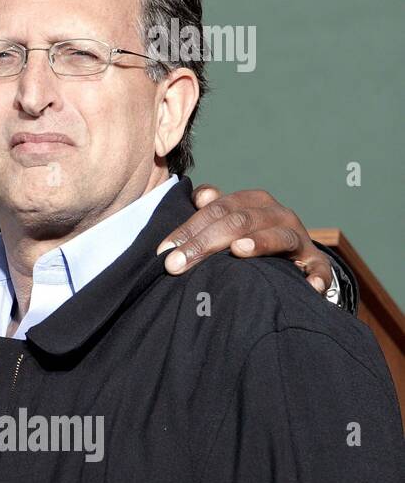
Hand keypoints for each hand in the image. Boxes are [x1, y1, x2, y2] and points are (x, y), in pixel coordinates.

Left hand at [156, 186, 332, 293]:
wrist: (294, 261)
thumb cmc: (251, 238)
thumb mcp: (230, 221)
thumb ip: (211, 209)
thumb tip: (200, 196)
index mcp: (254, 202)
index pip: (217, 208)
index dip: (189, 228)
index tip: (164, 250)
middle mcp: (278, 215)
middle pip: (239, 221)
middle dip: (204, 243)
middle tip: (176, 264)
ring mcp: (300, 239)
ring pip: (278, 236)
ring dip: (259, 243)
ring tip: (237, 250)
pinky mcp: (317, 265)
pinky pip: (318, 269)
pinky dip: (315, 277)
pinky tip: (307, 286)